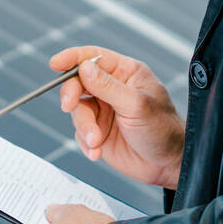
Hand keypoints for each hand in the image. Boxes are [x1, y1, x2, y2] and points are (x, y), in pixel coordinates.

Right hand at [51, 45, 184, 188]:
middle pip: (78, 83)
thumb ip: (108, 87)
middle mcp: (112, 89)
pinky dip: (85, 143)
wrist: (167, 165)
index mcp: (126, 73)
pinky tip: (97, 152)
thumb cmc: (163, 130)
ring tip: (96, 141)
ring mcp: (104, 110)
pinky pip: (79, 132)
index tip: (55, 63)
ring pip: (77, 110)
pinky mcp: (98, 132)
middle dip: (71, 95)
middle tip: (69, 106)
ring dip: (84, 126)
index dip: (73, 58)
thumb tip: (83, 67)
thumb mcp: (136, 105)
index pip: (94, 57)